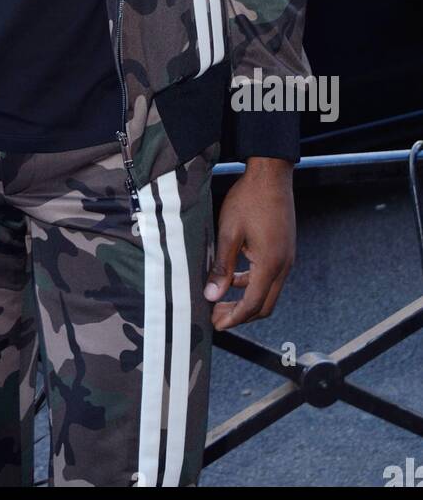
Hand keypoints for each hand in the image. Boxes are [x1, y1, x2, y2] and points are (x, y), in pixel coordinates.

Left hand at [204, 157, 294, 329]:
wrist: (271, 174)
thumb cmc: (249, 199)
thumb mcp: (229, 232)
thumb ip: (222, 266)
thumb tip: (212, 295)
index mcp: (270, 263)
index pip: (253, 304)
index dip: (234, 318)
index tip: (216, 324)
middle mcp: (284, 265)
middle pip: (265, 305)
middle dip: (241, 315)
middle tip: (217, 316)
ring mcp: (287, 257)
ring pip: (268, 291)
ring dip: (246, 299)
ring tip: (221, 298)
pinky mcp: (285, 249)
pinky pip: (270, 276)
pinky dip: (252, 282)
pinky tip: (234, 277)